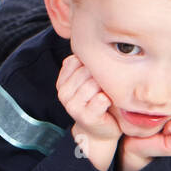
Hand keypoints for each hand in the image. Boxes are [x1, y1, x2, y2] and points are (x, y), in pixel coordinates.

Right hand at [57, 54, 119, 170]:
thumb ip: (85, 64)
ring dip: (106, 89)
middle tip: (106, 86)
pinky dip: (109, 100)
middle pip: (87, 70)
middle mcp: (63, 93)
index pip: (78, 60)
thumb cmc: (98, 101)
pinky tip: (108, 105)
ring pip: (94, 84)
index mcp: (62, 81)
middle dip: (101, 76)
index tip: (100, 74)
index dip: (94, 65)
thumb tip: (91, 39)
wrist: (100, 131)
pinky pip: (101, 99)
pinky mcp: (85, 116)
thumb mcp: (89, 80)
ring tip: (108, 95)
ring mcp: (72, 106)